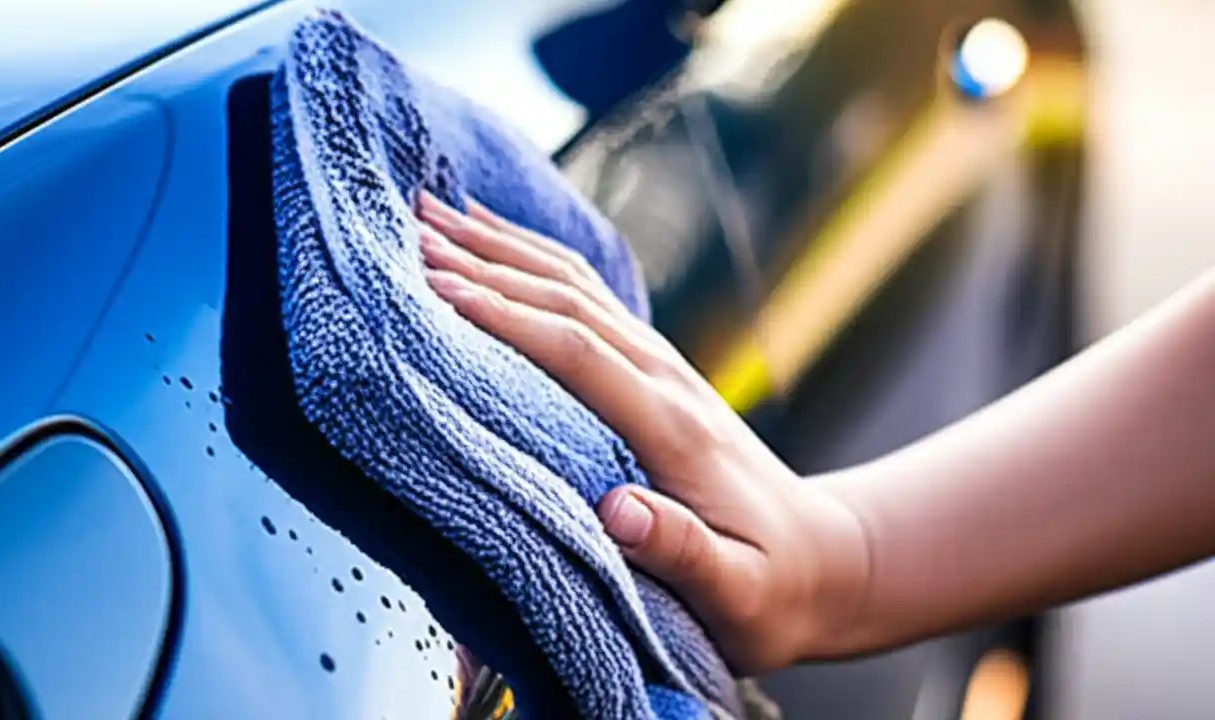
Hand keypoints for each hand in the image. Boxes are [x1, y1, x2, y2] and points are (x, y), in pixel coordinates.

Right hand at [415, 192, 870, 672]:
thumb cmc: (772, 591)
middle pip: (567, 300)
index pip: (577, 353)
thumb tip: (616, 510)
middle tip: (409, 231)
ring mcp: (663, 367)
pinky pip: (589, 298)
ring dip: (504, 246)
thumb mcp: (738, 592)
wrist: (827, 560)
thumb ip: (681, 551)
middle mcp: (665, 379)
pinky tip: (499, 243)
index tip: (437, 290)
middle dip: (486, 262)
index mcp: (673, 429)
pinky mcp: (656, 370)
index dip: (506, 317)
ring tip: (434, 212)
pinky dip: (537, 261)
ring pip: (575, 286)